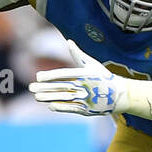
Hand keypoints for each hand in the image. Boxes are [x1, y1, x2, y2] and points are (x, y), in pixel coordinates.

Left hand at [29, 40, 151, 120]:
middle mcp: (85, 86)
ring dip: (49, 98)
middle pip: (62, 87)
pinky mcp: (88, 110)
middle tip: (31, 87)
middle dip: (45, 88)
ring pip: (65, 98)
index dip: (51, 76)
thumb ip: (78, 54)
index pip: (65, 74)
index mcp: (85, 74)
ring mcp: (86, 99)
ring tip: (36, 97)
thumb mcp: (93, 64)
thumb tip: (69, 41)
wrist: (120, 95)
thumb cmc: (104, 77)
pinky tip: (50, 106)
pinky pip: (72, 108)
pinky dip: (61, 107)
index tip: (38, 76)